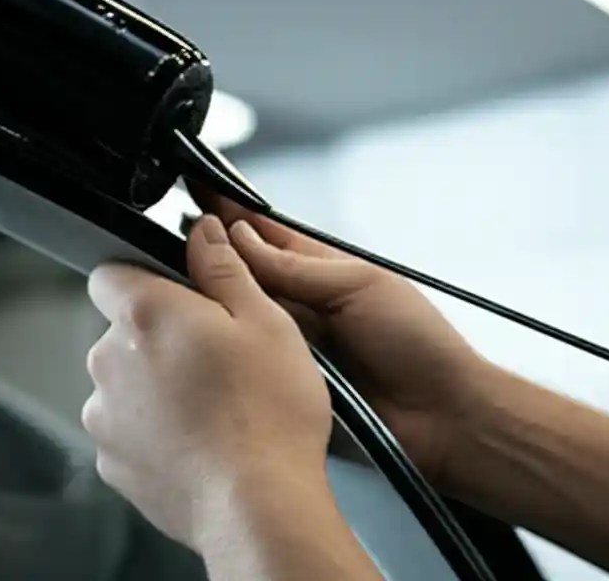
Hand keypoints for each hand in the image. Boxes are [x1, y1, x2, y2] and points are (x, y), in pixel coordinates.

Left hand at [81, 216, 332, 550]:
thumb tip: (201, 231)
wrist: (259, 506)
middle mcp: (110, 361)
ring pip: (126, 382)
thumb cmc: (269, 415)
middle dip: (162, 338)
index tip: (180, 296)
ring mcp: (105, 416)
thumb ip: (223, 269)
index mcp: (145, 315)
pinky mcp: (112, 460)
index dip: (146, 278)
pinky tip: (200, 440)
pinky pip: (129, 429)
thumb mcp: (266, 322)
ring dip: (158, 387)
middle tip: (219, 359)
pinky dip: (157, 431)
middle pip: (125, 331)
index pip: (111, 273)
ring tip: (215, 407)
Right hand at [193, 188, 494, 486]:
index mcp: (323, 270)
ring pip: (239, 319)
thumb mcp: (358, 286)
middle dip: (206, 261)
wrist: (443, 416)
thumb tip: (240, 239)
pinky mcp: (285, 385)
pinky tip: (199, 345)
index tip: (193, 191)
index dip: (229, 214)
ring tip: (173, 289)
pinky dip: (228, 354)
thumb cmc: (419, 344)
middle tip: (164, 245)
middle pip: (242, 276)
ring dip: (212, 309)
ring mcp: (292, 347)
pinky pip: (249, 363)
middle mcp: (302, 306)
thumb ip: (296, 269)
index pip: (265, 234)